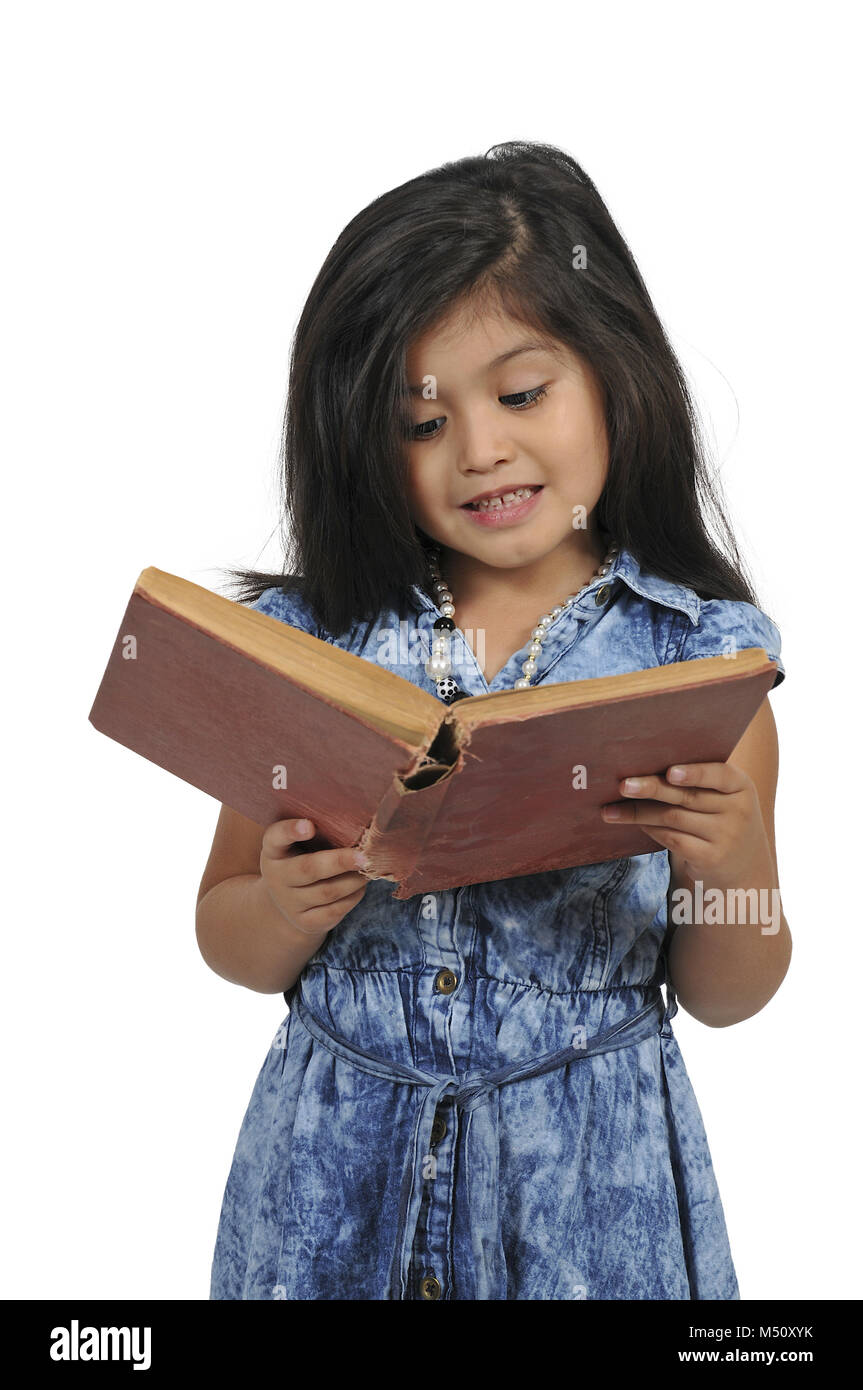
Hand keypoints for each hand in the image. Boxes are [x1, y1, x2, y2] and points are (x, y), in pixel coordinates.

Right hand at [260, 818, 369, 936]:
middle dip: (339, 862)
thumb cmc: (301, 858)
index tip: (309, 826)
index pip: (276, 837)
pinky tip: (361, 886)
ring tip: (369, 867)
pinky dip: (353, 896)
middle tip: (364, 856)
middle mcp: (276, 877)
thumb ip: (318, 831)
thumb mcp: (298, 843)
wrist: (289, 900)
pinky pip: (335, 910)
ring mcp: (289, 903)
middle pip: (309, 869)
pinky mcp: (306, 922)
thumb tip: (358, 827)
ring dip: (354, 880)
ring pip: (328, 892)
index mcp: (274, 850)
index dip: (291, 830)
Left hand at [599, 762, 771, 885]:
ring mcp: (726, 837)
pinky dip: (651, 830)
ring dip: (639, 813)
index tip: (670, 773)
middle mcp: (738, 811)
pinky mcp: (711, 858)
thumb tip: (642, 769)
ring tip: (612, 810)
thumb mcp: (722, 798)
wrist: (743, 865)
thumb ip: (697, 783)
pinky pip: (673, 839)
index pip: (719, 774)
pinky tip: (637, 823)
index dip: (694, 773)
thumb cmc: (720, 818)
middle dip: (650, 789)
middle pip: (686, 796)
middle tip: (623, 786)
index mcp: (741, 786)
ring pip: (673, 818)